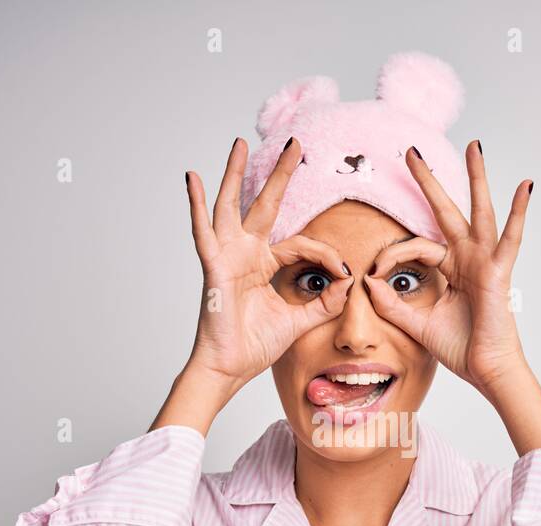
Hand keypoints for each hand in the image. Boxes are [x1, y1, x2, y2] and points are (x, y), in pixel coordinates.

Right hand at [183, 137, 351, 391]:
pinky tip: (193, 178)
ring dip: (235, 174)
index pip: (301, 243)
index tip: (344, 272)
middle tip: (295, 144)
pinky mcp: (213, 266)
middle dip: (281, 174)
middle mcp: (246, 253)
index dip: (326, 254)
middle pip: (266, 205)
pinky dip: (196, 204)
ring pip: (231, 206)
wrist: (230, 367)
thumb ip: (324, 302)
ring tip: (240, 144)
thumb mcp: (300, 321)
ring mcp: (228, 256)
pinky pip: (203, 231)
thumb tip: (348, 281)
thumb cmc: (255, 345)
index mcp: (264, 264)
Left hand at [362, 142, 531, 396]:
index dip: (392, 255)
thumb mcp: (417, 323)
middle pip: (446, 210)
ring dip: (476, 178)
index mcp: (451, 269)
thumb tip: (368, 282)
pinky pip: (510, 237)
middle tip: (412, 153)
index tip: (373, 272)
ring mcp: (485, 261)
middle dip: (429, 182)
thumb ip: (391, 304)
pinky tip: (525, 185)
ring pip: (479, 210)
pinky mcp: (498, 271)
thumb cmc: (461, 348)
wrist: (485, 370)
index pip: (417, 246)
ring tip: (474, 147)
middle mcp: (468, 258)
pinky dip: (519, 211)